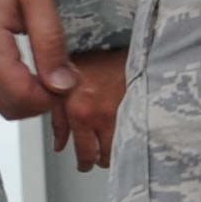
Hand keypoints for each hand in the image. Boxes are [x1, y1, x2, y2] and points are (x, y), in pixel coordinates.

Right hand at [0, 0, 86, 131]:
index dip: (50, 99)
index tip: (71, 81)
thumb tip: (63, 85)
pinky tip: (27, 60)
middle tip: (63, 78)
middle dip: (38, 101)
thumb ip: (50, 42)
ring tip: (48, 67)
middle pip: (3, 105)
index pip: (19, 96)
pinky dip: (7, 80)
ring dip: (22, 92)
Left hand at [53, 48, 129, 172]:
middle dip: (101, 159)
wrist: (119, 38)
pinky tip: (132, 132)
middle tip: (99, 157)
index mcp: (79, 111)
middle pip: (105, 157)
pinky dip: (134, 136)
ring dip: (118, 150)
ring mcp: (123, 111)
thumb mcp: (66, 85)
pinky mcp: (141, 106)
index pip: (84, 153)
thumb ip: (59, 119)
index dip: (85, 163)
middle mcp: (101, 115)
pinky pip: (139, 133)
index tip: (85, 163)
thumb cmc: (93, 57)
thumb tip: (59, 145)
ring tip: (114, 146)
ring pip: (122, 149)